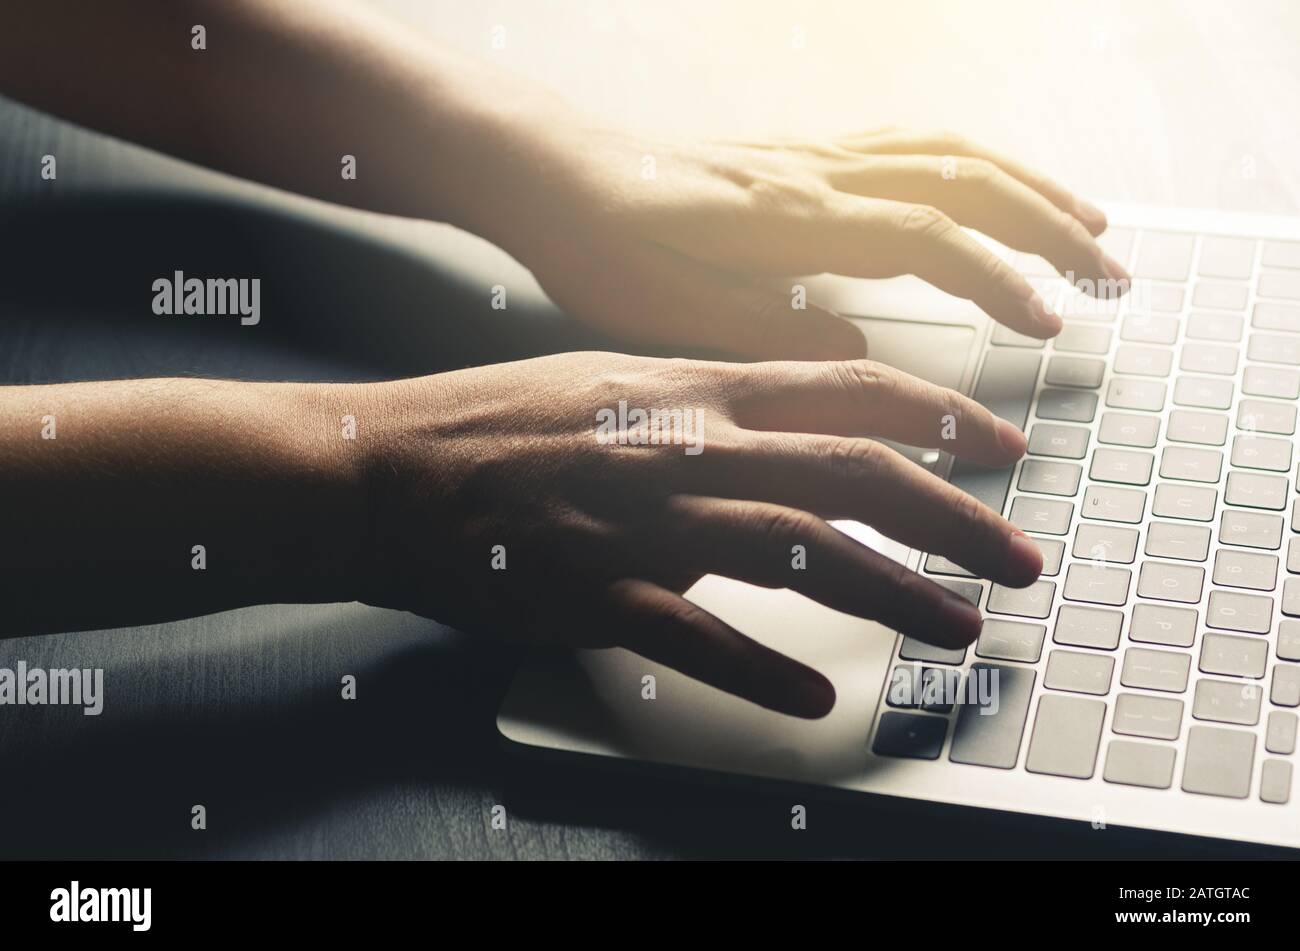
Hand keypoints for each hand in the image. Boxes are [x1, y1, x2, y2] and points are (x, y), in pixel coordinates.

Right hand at [358, 352, 1041, 717]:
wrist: (392, 468)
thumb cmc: (503, 421)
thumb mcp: (618, 377)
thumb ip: (709, 394)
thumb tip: (792, 411)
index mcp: (694, 387)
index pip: (848, 390)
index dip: (941, 416)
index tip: (1000, 446)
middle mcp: (684, 446)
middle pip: (851, 474)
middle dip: (953, 517)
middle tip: (1018, 557)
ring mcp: (642, 521)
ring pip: (799, 551)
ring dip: (893, 594)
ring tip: (957, 626)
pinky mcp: (595, 594)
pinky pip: (696, 638)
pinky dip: (763, 672)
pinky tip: (816, 703)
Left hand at [471, 116, 1128, 360]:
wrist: (551, 171)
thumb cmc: (596, 244)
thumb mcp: (664, 308)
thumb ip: (763, 328)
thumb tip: (855, 354)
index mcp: (787, 219)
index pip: (925, 238)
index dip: (999, 278)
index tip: (1053, 323)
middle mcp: (814, 174)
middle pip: (963, 179)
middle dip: (1050, 226)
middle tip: (1114, 276)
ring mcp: (813, 155)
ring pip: (948, 150)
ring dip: (1030, 185)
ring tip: (1091, 225)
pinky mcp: (802, 154)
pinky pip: (911, 142)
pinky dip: (977, 163)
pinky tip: (997, 188)